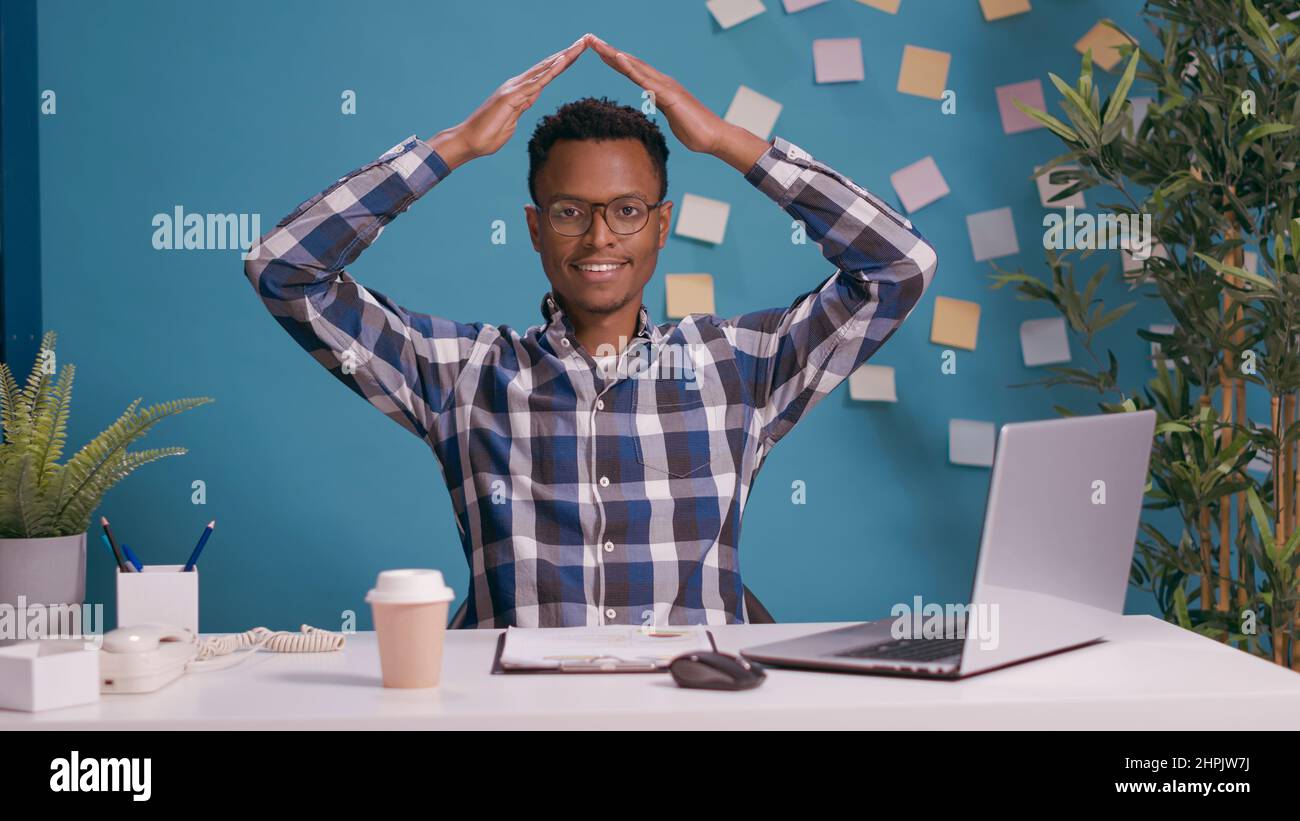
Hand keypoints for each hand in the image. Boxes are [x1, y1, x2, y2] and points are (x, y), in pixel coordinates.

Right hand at [428, 35, 588, 168]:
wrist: (469, 142)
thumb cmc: (488, 135)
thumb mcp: (512, 121)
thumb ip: (521, 108)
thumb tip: (529, 100)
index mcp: (519, 92)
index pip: (545, 75)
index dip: (562, 65)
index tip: (577, 55)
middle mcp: (517, 85)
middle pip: (547, 67)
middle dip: (567, 55)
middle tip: (584, 42)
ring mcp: (514, 89)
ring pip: (544, 70)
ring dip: (563, 57)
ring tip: (579, 45)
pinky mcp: (511, 97)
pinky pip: (536, 82)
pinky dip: (551, 71)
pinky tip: (563, 61)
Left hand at [585, 35, 726, 154]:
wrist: (715, 138)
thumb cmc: (696, 132)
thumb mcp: (672, 119)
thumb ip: (662, 109)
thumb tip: (654, 108)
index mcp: (661, 88)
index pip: (633, 71)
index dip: (615, 60)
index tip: (598, 52)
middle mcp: (662, 82)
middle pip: (631, 63)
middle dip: (609, 51)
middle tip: (589, 39)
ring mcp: (666, 87)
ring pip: (635, 66)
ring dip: (614, 54)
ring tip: (596, 43)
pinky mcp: (669, 96)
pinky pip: (645, 80)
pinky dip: (630, 68)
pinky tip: (618, 58)